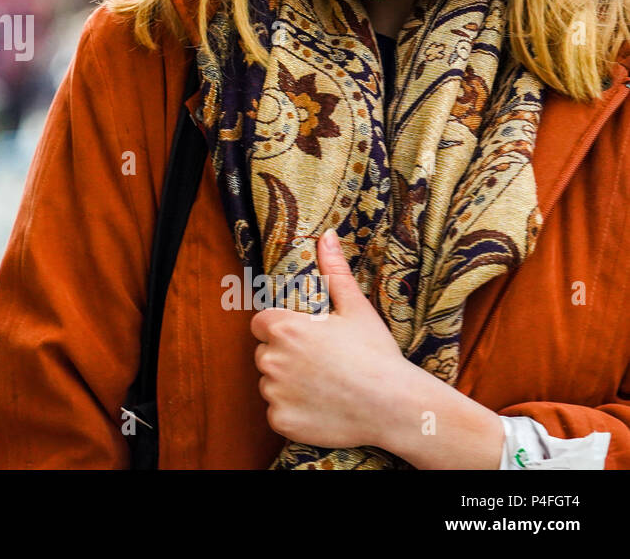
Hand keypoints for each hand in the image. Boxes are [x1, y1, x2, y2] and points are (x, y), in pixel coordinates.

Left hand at [249, 227, 411, 448]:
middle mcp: (271, 359)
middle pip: (265, 354)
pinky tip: (322, 408)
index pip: (261, 324)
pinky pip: (277, 412)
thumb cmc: (376, 354)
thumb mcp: (356, 308)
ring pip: (270, 384)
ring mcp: (274, 392)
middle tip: (322, 364)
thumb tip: (327, 236)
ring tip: (325, 386)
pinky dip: (293, 412)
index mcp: (284, 328)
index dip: (280, 329)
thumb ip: (334, 271)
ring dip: (288, 385)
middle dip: (285, 357)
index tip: (305, 338)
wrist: (395, 406)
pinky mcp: (280, 421)